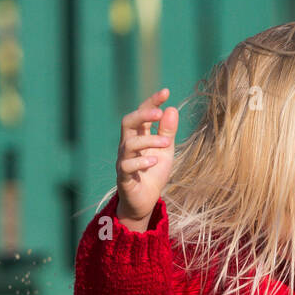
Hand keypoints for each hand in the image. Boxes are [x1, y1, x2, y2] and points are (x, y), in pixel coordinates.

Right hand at [115, 87, 177, 224]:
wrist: (144, 202)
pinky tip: (154, 161)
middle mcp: (127, 145)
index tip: (166, 92)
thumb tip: (172, 109)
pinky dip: (141, 161)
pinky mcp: (123, 177)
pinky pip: (127, 165)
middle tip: (159, 113)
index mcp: (138, 136)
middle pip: (128, 122)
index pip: (141, 113)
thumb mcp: (165, 151)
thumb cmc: (153, 174)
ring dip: (149, 140)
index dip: (151, 102)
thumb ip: (167, 132)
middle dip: (142, 114)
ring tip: (166, 143)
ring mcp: (123, 160)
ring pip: (129, 143)